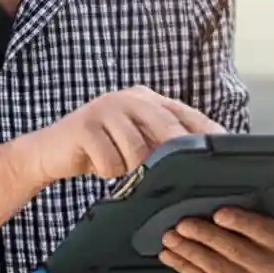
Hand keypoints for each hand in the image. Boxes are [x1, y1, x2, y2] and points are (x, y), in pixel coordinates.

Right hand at [10, 86, 224, 186]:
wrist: (49, 150)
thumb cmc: (99, 148)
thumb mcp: (134, 142)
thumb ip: (162, 143)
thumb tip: (199, 160)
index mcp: (145, 98)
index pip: (184, 113)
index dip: (205, 132)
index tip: (223, 149)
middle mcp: (128, 98)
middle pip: (166, 126)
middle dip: (176, 154)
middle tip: (181, 175)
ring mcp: (105, 108)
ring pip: (138, 150)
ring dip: (131, 168)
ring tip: (117, 166)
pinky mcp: (84, 126)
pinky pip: (111, 162)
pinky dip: (108, 172)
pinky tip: (96, 164)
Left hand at [160, 208, 273, 272]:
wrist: (271, 267)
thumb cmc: (268, 237)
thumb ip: (266, 204)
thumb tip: (263, 176)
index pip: (264, 230)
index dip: (241, 222)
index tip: (219, 214)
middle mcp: (273, 268)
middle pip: (236, 251)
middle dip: (206, 236)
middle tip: (183, 224)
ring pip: (218, 269)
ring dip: (189, 252)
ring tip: (170, 238)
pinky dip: (184, 266)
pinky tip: (171, 255)